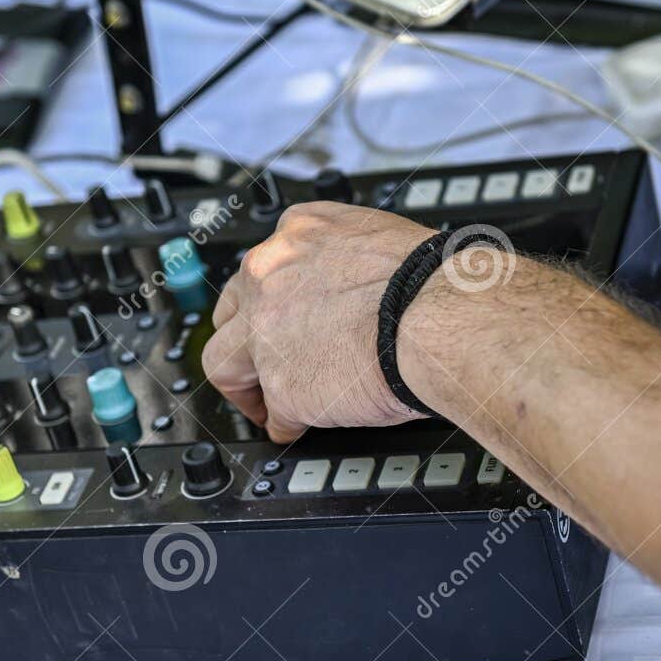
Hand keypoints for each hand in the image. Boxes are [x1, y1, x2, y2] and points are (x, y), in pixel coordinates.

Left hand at [202, 200, 435, 441]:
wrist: (437, 318)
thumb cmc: (432, 281)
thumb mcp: (380, 239)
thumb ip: (348, 261)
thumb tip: (359, 291)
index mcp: (298, 233)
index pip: (261, 269)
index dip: (269, 303)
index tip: (277, 320)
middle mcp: (269, 275)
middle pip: (229, 314)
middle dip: (242, 343)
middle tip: (258, 366)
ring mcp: (266, 332)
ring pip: (223, 364)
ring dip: (244, 388)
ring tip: (266, 406)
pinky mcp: (280, 383)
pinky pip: (274, 414)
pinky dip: (288, 423)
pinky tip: (302, 427)